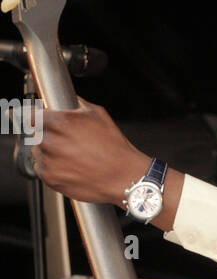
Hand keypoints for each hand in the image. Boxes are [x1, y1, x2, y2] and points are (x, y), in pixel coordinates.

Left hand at [30, 98, 146, 204]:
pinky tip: (68, 166)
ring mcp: (50, 162)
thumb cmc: (114, 148)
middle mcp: (52, 143)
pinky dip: (51, 167)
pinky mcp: (51, 179)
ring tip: (70, 155)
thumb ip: (76, 104)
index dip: (35, 117)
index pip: (31, 115)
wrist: (123, 177)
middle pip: (35, 134)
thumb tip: (65, 100)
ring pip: (38, 152)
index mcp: (61, 123)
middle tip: (65, 140)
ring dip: (48, 151)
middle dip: (47, 135)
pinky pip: (41, 169)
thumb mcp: (98, 114)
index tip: (35, 119)